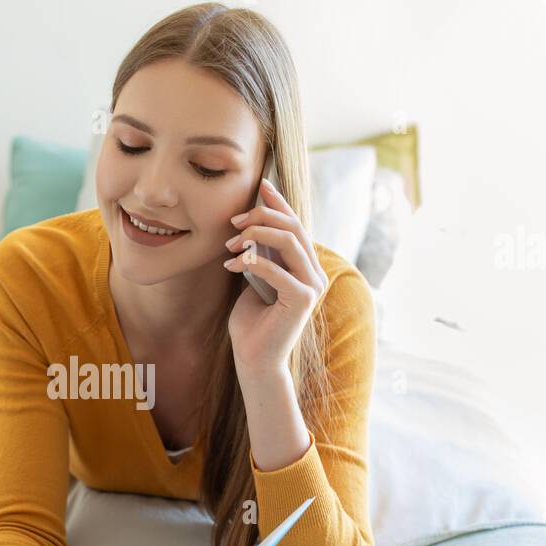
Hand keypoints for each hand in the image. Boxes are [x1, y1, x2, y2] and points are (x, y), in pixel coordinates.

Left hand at [222, 178, 328, 376]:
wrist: (254, 359)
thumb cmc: (251, 322)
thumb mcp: (254, 279)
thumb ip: (260, 254)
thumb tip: (252, 225)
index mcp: (306, 266)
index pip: (296, 225)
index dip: (280, 203)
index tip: (261, 185)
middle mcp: (315, 273)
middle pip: (293, 227)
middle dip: (262, 216)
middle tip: (233, 221)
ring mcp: (313, 286)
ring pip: (289, 241)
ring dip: (255, 236)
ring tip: (230, 246)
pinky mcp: (303, 300)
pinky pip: (278, 269)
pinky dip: (253, 262)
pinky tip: (233, 266)